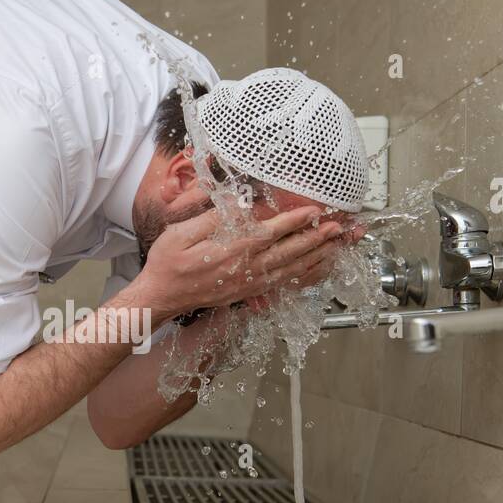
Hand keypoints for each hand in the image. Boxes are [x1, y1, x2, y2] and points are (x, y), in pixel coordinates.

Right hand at [131, 206, 355, 319]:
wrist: (162, 296)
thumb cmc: (167, 262)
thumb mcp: (181, 232)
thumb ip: (213, 219)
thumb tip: (240, 206)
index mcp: (232, 249)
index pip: (272, 231)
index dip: (296, 220)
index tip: (316, 209)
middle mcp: (246, 268)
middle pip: (290, 251)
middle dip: (318, 238)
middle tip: (341, 228)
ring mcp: (250, 283)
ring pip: (291, 269)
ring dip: (316, 256)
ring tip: (337, 246)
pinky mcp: (249, 292)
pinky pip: (282, 283)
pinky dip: (302, 275)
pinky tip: (314, 268)